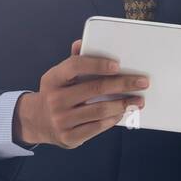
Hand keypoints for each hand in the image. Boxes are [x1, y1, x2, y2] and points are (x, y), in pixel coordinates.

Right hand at [14, 39, 147, 149]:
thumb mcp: (59, 76)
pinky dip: (113, 119)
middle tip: (142, 82)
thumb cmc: (57, 93)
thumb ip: (74, 61)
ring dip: (123, 104)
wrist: (37, 121)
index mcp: (53, 79)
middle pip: (94, 89)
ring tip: (138, 100)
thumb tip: (82, 43)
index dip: (97, 64)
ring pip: (99, 110)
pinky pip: (97, 127)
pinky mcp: (69, 137)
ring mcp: (61, 120)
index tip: (118, 65)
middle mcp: (55, 99)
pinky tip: (123, 113)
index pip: (75, 66)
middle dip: (122, 84)